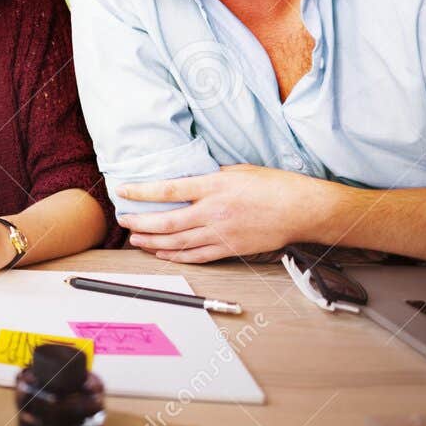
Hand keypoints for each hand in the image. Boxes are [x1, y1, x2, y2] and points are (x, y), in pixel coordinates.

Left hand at [117, 163, 332, 262]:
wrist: (301, 209)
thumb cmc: (274, 185)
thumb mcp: (237, 170)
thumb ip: (209, 176)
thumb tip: (188, 177)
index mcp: (213, 186)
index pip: (168, 190)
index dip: (142, 192)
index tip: (123, 191)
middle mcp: (213, 212)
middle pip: (167, 222)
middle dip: (140, 222)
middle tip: (124, 221)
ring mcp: (221, 233)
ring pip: (178, 242)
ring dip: (153, 242)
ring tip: (136, 239)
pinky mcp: (230, 249)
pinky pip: (197, 256)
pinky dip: (176, 256)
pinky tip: (163, 253)